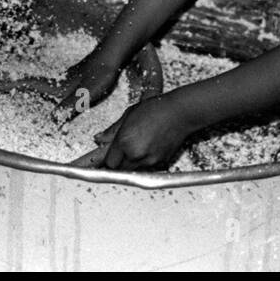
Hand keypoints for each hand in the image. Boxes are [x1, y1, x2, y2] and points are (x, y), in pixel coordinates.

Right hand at [0, 51, 120, 123]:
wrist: (114, 56)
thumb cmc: (101, 75)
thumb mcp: (87, 93)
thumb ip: (70, 106)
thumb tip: (53, 120)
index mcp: (59, 86)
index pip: (32, 84)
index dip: (16, 86)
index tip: (0, 86)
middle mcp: (61, 81)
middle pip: (35, 83)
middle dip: (20, 86)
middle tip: (6, 88)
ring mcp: (69, 78)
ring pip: (47, 83)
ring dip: (34, 87)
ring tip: (25, 91)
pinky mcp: (78, 78)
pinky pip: (58, 84)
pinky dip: (50, 88)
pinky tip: (57, 93)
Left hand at [76, 95, 195, 170]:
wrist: (180, 112)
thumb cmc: (156, 109)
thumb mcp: (129, 115)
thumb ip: (112, 130)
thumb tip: (99, 138)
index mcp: (125, 141)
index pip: (109, 162)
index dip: (107, 160)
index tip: (106, 157)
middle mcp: (136, 154)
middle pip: (119, 171)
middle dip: (117, 164)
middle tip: (120, 154)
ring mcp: (150, 161)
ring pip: (133, 171)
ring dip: (131, 165)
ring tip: (137, 148)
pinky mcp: (161, 163)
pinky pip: (147, 169)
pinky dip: (145, 163)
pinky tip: (148, 148)